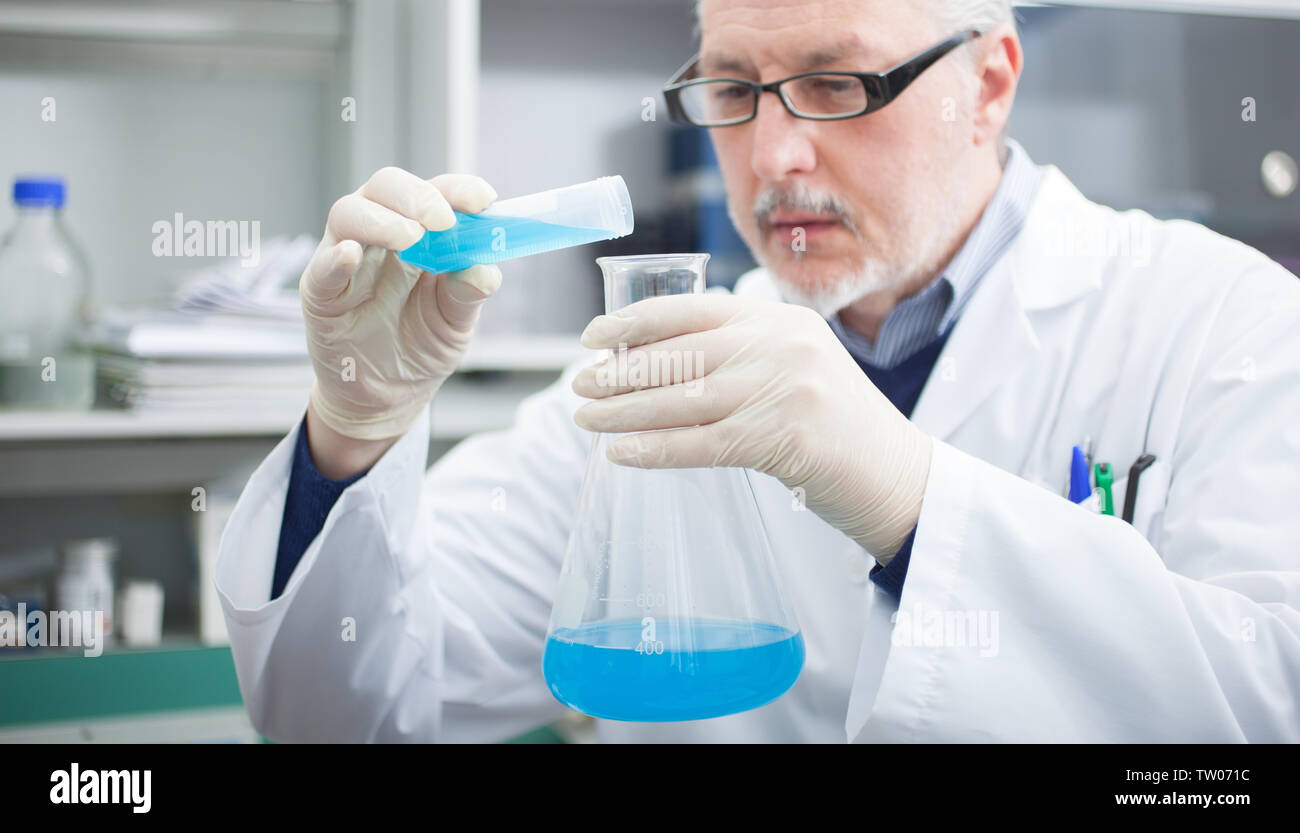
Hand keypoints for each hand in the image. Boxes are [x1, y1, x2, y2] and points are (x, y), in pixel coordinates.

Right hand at [300, 167, 500, 441]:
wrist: (390, 395)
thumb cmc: (421, 345)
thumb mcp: (456, 322)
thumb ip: (468, 293)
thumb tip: (484, 269)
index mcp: (420, 232)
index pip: (434, 194)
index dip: (457, 189)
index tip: (482, 200)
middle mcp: (380, 235)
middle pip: (386, 188)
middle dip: (417, 197)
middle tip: (442, 220)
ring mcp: (347, 261)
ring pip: (349, 214)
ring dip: (382, 220)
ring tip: (410, 237)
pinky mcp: (320, 294)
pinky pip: (322, 269)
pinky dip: (336, 260)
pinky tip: (352, 256)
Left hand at [570, 295, 932, 560]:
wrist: (893, 472)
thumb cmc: (832, 420)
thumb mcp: (793, 362)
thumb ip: (739, 348)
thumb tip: (651, 354)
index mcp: (778, 319)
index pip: (691, 309)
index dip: (633, 322)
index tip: (591, 338)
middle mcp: (780, 346)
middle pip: (678, 355)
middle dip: (619, 372)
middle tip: (578, 385)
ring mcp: (784, 391)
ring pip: (681, 400)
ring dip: (623, 412)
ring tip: (585, 419)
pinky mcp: (784, 440)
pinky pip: (700, 443)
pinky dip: (653, 449)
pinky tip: (619, 453)